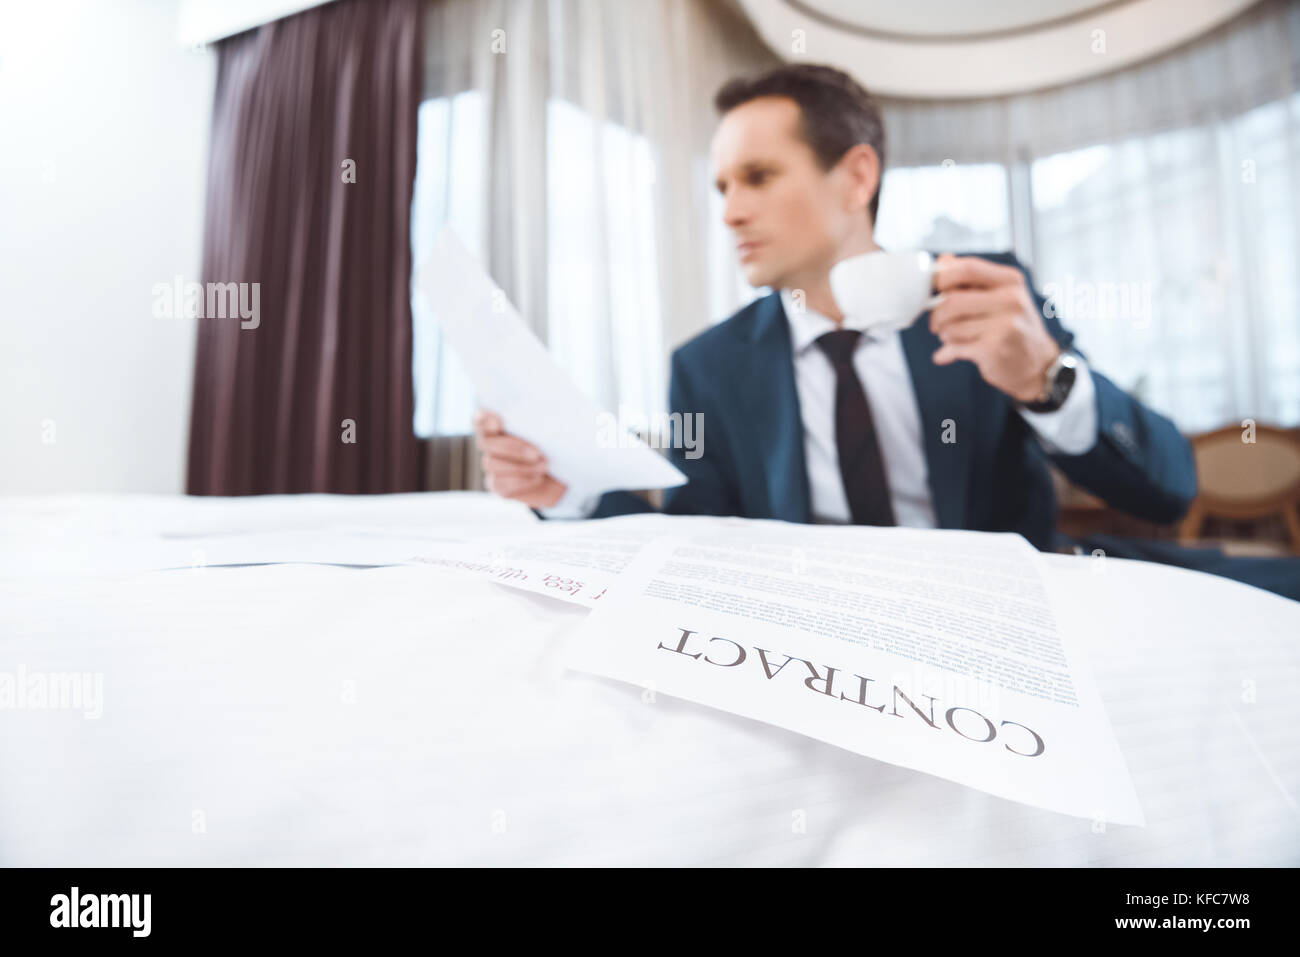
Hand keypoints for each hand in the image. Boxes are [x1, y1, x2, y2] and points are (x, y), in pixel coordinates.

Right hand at [473, 409, 566, 507]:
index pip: (480, 418)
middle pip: (486, 442)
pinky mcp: (497, 484)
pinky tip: (538, 478)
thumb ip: (535, 422)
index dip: (484, 419)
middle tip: (537, 454)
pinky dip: (521, 481)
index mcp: (498, 424)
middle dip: (513, 448)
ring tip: (544, 466)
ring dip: (521, 466)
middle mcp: (489, 443)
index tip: (498, 422)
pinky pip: (501, 484)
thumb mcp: (548, 430)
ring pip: (493, 464)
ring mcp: (491, 464)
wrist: (563, 473)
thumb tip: (534, 413)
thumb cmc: (553, 444)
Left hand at [929, 253, 1060, 402]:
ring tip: (955, 338)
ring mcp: (1005, 325)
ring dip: (944, 334)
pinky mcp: (994, 349)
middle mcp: (1012, 300)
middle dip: (936, 314)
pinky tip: (950, 353)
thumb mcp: (1000, 296)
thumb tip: (942, 260)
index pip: (968, 268)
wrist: (1038, 365)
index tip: (932, 289)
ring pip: (950, 326)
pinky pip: (954, 347)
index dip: (941, 277)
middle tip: (937, 323)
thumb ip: (972, 279)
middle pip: (952, 300)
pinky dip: (947, 352)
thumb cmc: (1014, 327)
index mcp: (1011, 281)